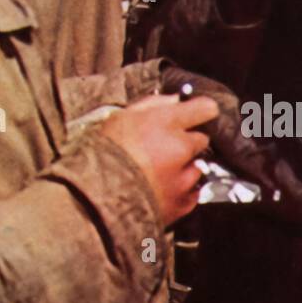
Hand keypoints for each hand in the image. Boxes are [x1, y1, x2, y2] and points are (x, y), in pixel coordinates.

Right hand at [103, 92, 217, 226]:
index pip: (205, 109)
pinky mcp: (182, 202)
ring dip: (186, 168)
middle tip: (165, 148)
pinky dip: (182, 191)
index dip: (201, 111)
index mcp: (166, 123)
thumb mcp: (122, 117)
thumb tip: (175, 100)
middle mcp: (181, 148)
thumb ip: (153, 105)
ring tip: (160, 173)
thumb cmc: (103, 152)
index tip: (197, 114)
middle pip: (201, 140)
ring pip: (198, 167)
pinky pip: (193, 193)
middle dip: (187, 142)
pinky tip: (163, 189)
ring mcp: (184, 177)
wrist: (96, 197)